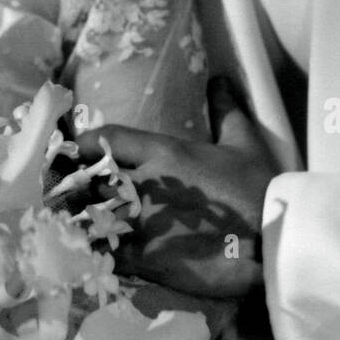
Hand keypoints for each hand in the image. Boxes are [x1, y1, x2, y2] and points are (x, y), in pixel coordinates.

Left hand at [77, 77, 277, 298]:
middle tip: (65, 193)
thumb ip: (225, 111)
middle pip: (89, 181)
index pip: (108, 139)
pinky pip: (107, 254)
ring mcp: (143, 222)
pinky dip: (98, 254)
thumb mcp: (244, 142)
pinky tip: (94, 256)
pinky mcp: (147, 258)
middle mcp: (146, 184)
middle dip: (75, 187)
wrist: (274, 241)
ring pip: (91, 219)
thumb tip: (220, 80)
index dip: (85, 145)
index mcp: (164, 152)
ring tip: (72, 227)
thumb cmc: (259, 188)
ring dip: (81, 222)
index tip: (75, 152)